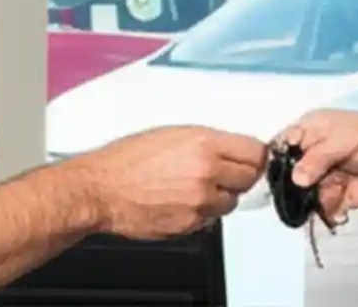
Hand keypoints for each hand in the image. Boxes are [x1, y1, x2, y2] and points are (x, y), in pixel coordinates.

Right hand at [68, 125, 266, 239]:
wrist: (102, 189)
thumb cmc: (128, 159)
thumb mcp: (173, 134)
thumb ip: (209, 142)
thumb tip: (232, 149)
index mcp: (204, 144)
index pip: (254, 152)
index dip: (255, 156)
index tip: (253, 158)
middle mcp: (207, 172)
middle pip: (249, 178)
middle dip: (240, 176)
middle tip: (226, 173)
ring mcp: (200, 201)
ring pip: (231, 202)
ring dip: (221, 196)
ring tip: (196, 188)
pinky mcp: (190, 223)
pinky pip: (210, 219)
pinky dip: (202, 213)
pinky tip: (181, 201)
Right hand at [278, 109, 357, 221]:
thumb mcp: (344, 139)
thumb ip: (317, 158)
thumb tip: (296, 179)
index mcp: (310, 131)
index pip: (282, 145)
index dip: (276, 160)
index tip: (277, 175)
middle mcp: (312, 154)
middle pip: (289, 174)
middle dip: (294, 187)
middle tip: (307, 191)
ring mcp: (323, 177)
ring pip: (303, 194)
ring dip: (312, 200)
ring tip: (333, 194)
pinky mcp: (336, 196)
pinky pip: (321, 208)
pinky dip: (327, 211)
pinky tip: (339, 207)